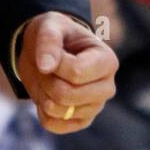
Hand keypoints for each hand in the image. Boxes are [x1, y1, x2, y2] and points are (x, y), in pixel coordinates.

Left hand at [17, 12, 117, 134]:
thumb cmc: (56, 34)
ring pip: (56, 110)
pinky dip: (41, 109)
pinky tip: (48, 93)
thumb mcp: (50, 26)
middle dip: (46, 78)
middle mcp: (107, 88)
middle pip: (65, 94)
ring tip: (49, 77)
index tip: (52, 51)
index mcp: (108, 61)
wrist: (51, 51)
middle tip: (47, 65)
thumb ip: (48, 41)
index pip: (75, 73)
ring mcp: (95, 108)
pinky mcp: (81, 122)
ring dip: (42, 91)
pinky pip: (52, 124)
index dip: (55, 63)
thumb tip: (46, 66)